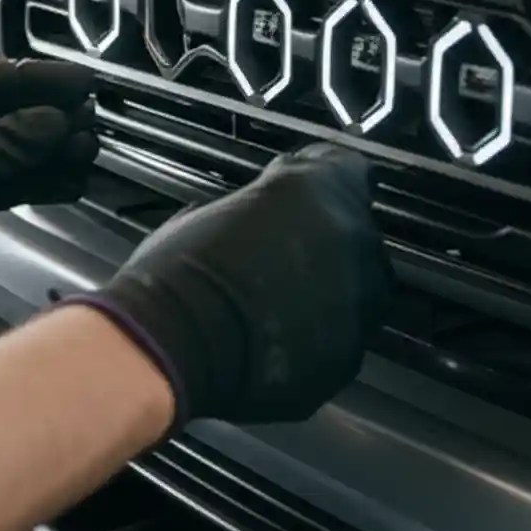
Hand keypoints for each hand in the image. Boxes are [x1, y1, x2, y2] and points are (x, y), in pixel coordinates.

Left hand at [0, 60, 97, 338]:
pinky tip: (71, 184)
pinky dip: (44, 186)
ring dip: (55, 154)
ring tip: (89, 153)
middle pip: (14, 115)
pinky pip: (14, 187)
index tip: (80, 82)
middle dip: (55, 116)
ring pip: (20, 154)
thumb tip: (50, 123)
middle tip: (93, 119)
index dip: (39, 79)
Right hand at [68, 144, 390, 426]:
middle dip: (326, 249)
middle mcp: (354, 241)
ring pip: (357, 295)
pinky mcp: (349, 359)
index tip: (301, 206)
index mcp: (321, 190)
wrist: (171, 348)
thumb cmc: (180, 269)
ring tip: (277, 314)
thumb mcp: (213, 213)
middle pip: (357, 238)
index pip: (349, 172)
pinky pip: (340, 344)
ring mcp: (360, 304)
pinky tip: (275, 349)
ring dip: (328, 299)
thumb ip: (256, 210)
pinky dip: (316, 345)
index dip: (325, 189)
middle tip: (279, 266)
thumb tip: (254, 219)